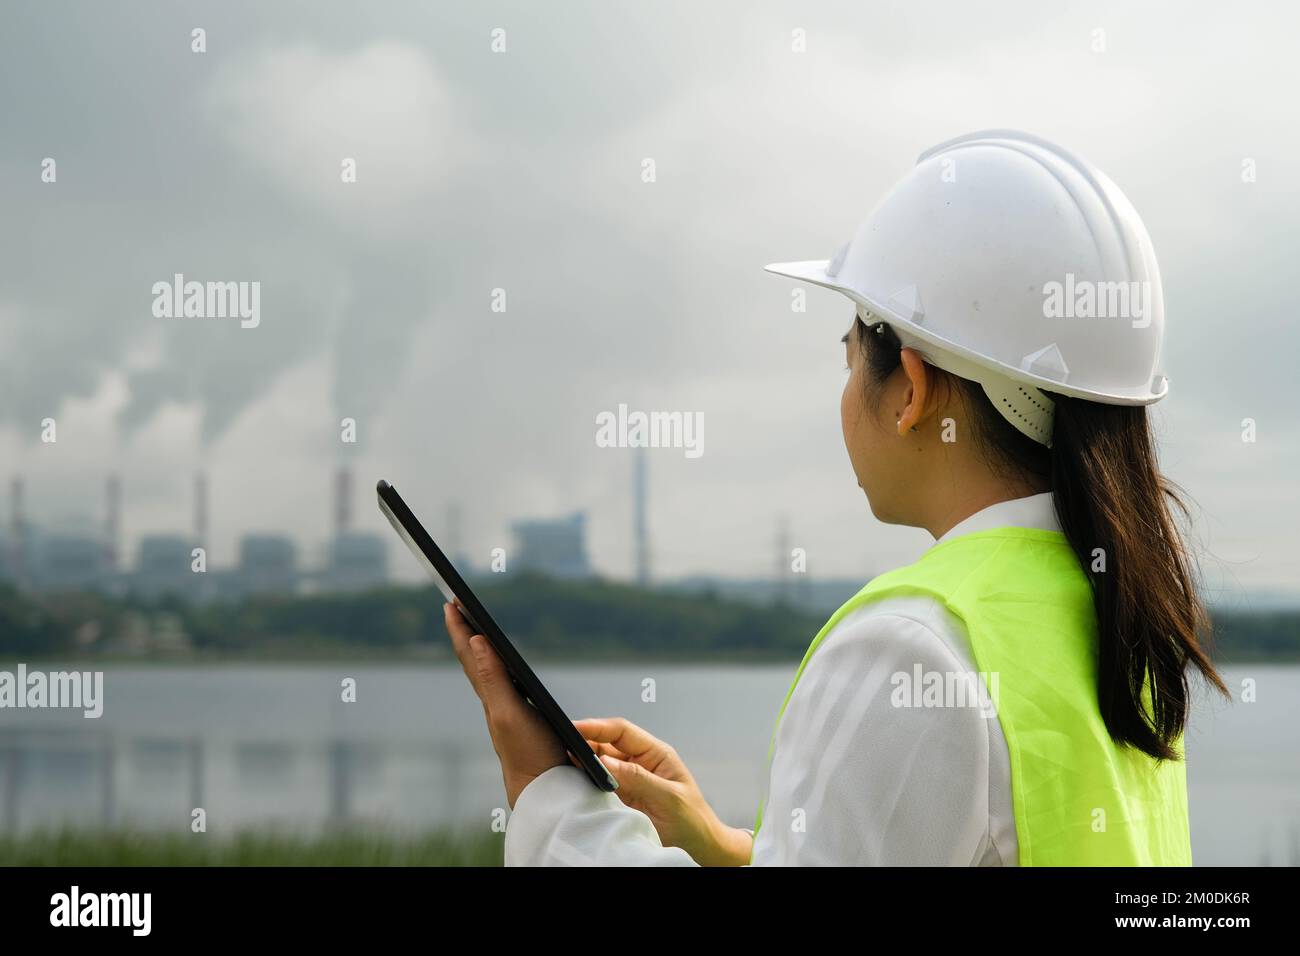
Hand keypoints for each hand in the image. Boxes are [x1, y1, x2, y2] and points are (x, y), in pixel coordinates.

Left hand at [442, 602, 567, 807]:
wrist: (543, 792)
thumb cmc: (528, 754)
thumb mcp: (510, 713)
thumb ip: (493, 677)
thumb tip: (476, 639)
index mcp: (490, 696)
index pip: (470, 654)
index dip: (459, 628)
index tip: (451, 601)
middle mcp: (493, 702)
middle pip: (474, 660)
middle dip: (463, 633)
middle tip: (454, 608)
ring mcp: (505, 712)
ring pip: (484, 673)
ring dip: (476, 649)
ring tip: (470, 632)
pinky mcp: (519, 721)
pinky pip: (498, 685)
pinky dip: (494, 668)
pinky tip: (499, 671)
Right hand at [575, 717, 753, 866]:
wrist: (699, 850)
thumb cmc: (693, 821)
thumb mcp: (669, 798)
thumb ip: (638, 778)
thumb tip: (605, 761)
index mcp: (656, 754)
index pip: (622, 731)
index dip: (597, 727)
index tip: (574, 727)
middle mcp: (640, 763)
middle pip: (607, 744)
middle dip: (585, 741)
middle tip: (561, 744)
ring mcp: (630, 781)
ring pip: (599, 764)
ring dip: (583, 761)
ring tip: (563, 761)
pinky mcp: (621, 799)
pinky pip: (599, 785)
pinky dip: (585, 782)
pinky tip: (574, 781)